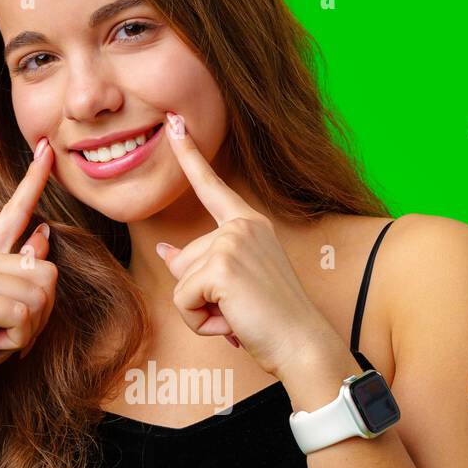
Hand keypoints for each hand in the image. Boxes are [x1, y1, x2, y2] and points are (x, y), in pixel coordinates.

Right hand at [0, 141, 57, 421]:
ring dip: (28, 331)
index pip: (15, 213)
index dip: (34, 181)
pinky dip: (17, 341)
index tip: (46, 149)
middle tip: (8, 334)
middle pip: (48, 274)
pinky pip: (24, 314)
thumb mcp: (9, 314)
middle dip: (40, 316)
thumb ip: (25, 278)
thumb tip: (42, 236)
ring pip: (40, 296)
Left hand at [155, 113, 344, 381]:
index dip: (190, 155)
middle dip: (199, 296)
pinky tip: (232, 324)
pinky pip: (182, 300)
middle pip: (182, 261)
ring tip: (238, 317)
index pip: (211, 187)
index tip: (174, 121)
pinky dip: (200, 323)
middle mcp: (242, 226)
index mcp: (250, 225)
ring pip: (181, 283)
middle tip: (240, 310)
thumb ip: (200, 265)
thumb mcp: (234, 288)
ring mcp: (232, 242)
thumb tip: (164, 250)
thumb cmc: (271, 322)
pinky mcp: (222, 265)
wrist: (302, 345)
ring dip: (200, 313)